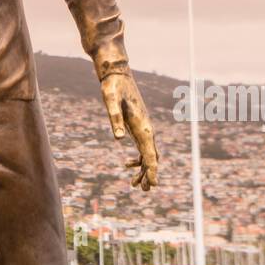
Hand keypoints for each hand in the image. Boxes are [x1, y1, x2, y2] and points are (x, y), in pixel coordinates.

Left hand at [100, 73, 159, 190]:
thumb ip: (114, 118)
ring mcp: (144, 127)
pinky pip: (142, 147)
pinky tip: (127, 164)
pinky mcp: (138, 126)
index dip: (152, 171)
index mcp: (143, 127)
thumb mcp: (110, 100)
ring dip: (143, 170)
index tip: (154, 185)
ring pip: (148, 154)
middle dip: (149, 174)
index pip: (150, 155)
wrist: (117, 74)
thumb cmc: (113, 86)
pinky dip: (138, 159)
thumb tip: (119, 138)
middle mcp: (147, 129)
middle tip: (145, 190)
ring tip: (135, 185)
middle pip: (152, 157)